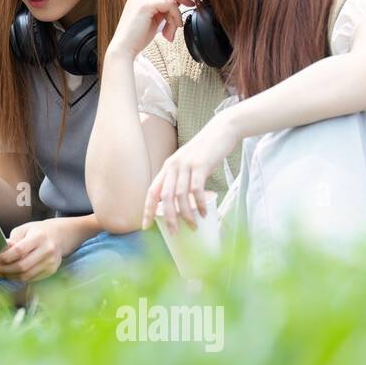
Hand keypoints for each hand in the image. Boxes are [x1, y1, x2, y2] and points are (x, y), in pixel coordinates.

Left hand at [0, 220, 69, 282]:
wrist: (58, 236)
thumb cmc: (37, 231)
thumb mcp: (24, 229)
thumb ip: (13, 241)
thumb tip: (2, 252)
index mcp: (39, 237)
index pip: (20, 250)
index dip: (6, 257)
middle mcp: (47, 250)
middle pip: (23, 266)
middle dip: (5, 270)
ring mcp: (51, 262)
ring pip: (26, 276)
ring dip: (10, 276)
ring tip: (0, 273)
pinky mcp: (51, 271)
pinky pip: (32, 279)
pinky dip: (19, 278)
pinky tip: (11, 274)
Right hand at [106, 0, 194, 59]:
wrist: (124, 49)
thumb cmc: (137, 39)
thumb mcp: (153, 21)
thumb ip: (162, 11)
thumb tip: (177, 4)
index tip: (187, 4)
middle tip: (191, 6)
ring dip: (175, 16)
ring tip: (170, 32)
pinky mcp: (145, 4)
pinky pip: (169, 4)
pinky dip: (174, 16)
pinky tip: (170, 30)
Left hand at [142, 111, 238, 233]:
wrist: (221, 131)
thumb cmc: (205, 151)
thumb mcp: (187, 163)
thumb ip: (181, 179)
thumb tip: (179, 203)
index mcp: (167, 167)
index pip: (151, 191)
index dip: (147, 210)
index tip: (145, 226)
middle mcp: (172, 166)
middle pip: (165, 197)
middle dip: (168, 218)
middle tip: (174, 234)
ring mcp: (186, 165)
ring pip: (180, 195)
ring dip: (186, 214)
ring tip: (193, 227)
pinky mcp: (200, 165)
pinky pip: (197, 189)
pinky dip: (200, 203)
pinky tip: (205, 213)